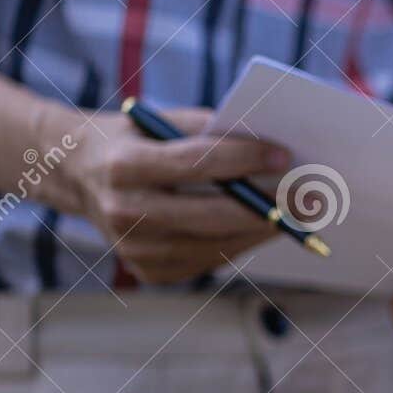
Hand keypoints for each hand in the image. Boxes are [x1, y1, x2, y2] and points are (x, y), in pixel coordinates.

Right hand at [52, 108, 287, 283]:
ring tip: (300, 215)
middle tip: (314, 199)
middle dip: (270, 207)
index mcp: (123, 167)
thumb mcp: (160, 121)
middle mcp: (124, 212)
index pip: (195, 163)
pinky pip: (209, 260)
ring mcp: (134, 249)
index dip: (244, 158)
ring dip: (263, 230)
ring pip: (216, 244)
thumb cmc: (135, 140)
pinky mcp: (149, 271)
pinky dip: (240, 243)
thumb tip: (271, 150)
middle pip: (212, 215)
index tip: (285, 154)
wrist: (79, 175)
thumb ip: (209, 132)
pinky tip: (264, 228)